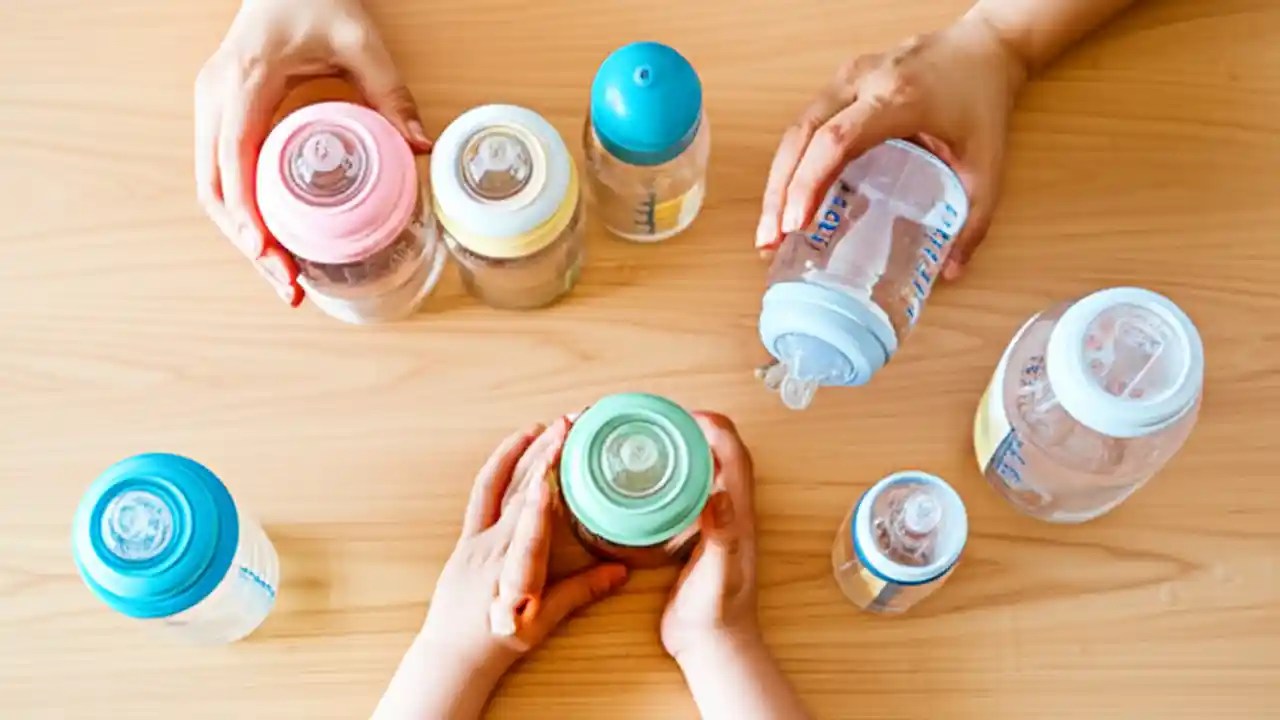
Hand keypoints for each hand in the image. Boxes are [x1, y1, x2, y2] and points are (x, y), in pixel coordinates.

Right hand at [195, 0, 429, 305]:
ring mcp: (211, 108)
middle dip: (248, 244)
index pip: (234, 159)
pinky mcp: (219, 117)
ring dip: (242, 239)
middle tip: (287, 285)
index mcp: (244, 81)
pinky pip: (219, 176)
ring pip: (212, 189)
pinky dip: (241, 216)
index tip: (269, 253)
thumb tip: (420, 145)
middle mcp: (216, 98)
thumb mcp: (361, 42)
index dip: (249, 213)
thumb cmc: (314, 0)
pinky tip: (272, 247)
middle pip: (216, 189)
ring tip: (283, 279)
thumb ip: (392, 92)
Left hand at [374, 420, 627, 719]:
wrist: (452, 653)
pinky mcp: (468, 536)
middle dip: (547, 453)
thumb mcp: (544, 621)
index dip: (543, 494)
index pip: (531, 524)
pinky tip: (515, 447)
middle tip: (572, 423)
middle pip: (522, 490)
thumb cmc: (498, 641)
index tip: (556, 464)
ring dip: (523, 451)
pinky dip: (499, 466)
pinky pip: (482, 493)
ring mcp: (477, 537)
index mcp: (513, 568)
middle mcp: (493, 546)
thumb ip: (581, 592)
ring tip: (547, 425)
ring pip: (500, 485)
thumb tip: (621, 572)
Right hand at [661, 414, 811, 718]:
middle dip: (701, 431)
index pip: (735, 458)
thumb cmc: (716, 615)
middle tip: (667, 419)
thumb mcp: (718, 575)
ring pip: (706, 476)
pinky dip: (674, 480)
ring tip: (656, 439)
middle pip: (723, 458)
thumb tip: (721, 494)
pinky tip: (650, 484)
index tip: (689, 415)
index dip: (718, 430)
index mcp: (738, 516)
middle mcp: (729, 514)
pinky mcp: (695, 539)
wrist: (711, 647)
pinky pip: (688, 497)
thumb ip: (722, 538)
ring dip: (689, 452)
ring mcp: (713, 526)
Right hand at [754, 13, 1028, 279]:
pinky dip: (791, 164)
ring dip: (778, 182)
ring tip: (771, 230)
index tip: (796, 225)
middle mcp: (864, 81)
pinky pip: (805, 124)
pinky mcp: (841, 83)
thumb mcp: (988, 164)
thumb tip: (951, 271)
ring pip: (795, 130)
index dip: (809, 183)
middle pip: (802, 136)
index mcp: (898, 98)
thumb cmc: (982, 97)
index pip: (837, 140)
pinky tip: (788, 200)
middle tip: (770, 241)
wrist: (984, 46)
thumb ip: (974, 220)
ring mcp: (847, 77)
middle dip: (780, 193)